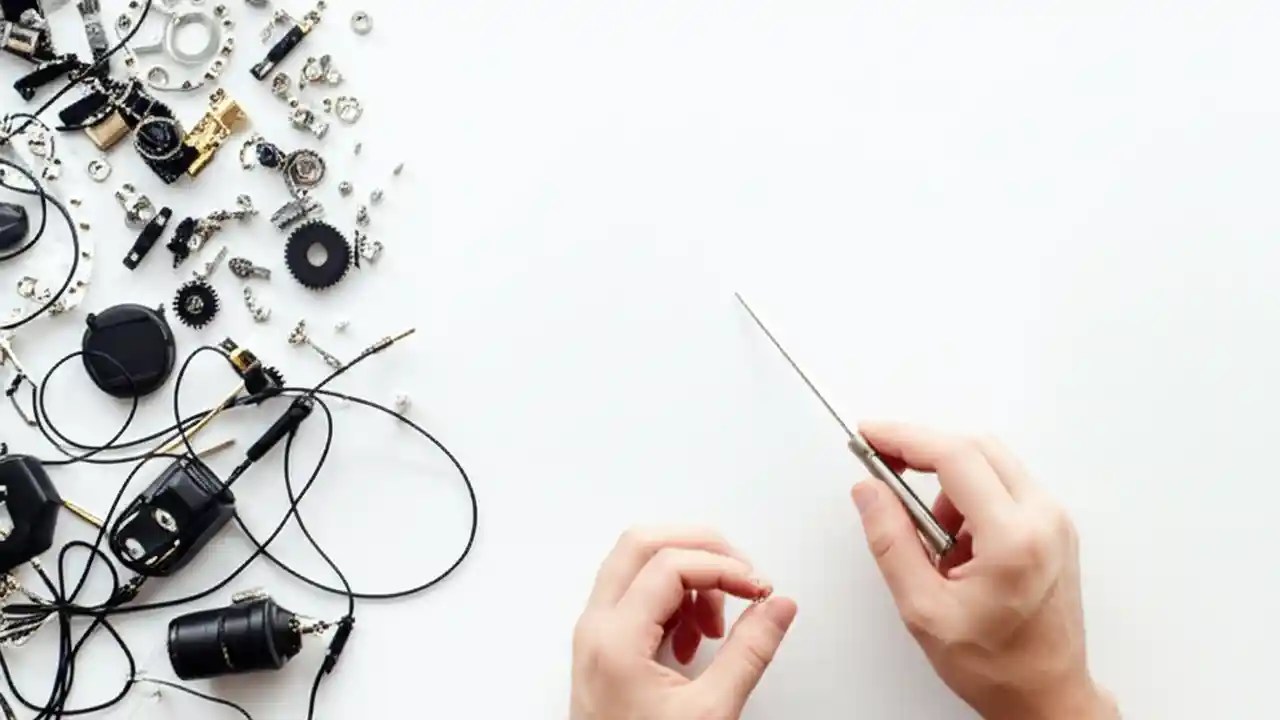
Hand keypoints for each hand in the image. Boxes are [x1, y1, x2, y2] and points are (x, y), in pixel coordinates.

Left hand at [571, 528, 797, 719]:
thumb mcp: (711, 714)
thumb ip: (749, 652)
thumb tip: (778, 607)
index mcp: (614, 640)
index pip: (671, 564)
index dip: (724, 567)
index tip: (759, 590)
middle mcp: (595, 628)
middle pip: (642, 543)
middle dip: (701, 549)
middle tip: (741, 575)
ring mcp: (594, 635)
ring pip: (636, 565)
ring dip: (686, 577)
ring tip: (718, 626)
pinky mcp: (603, 648)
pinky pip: (635, 595)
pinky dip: (672, 600)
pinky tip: (696, 641)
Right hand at [851, 423, 1117, 719]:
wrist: (1047, 695)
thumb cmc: (996, 666)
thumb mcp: (923, 608)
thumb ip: (891, 541)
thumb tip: (870, 491)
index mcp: (1013, 539)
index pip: (954, 457)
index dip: (905, 438)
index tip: (872, 435)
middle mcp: (1044, 519)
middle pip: (975, 447)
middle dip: (924, 452)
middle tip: (886, 468)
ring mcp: (1055, 520)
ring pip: (991, 462)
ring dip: (950, 482)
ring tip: (935, 544)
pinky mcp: (1055, 526)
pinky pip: (1006, 485)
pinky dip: (972, 498)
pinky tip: (958, 545)